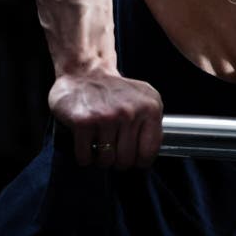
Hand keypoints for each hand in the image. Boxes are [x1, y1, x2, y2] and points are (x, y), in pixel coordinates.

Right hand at [48, 70, 163, 168]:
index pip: (149, 151)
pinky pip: (85, 156)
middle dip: (118, 162)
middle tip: (113, 153)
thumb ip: (152, 124)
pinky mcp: (84, 122)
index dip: (139, 161)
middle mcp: (131, 111)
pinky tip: (86, 145)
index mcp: (150, 107)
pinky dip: (84, 157)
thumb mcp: (145, 100)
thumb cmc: (115, 91)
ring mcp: (107, 117)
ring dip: (101, 159)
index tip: (133, 160)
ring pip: (106, 160)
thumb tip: (150, 155)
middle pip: (126, 159)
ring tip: (100, 147)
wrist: (85, 73)